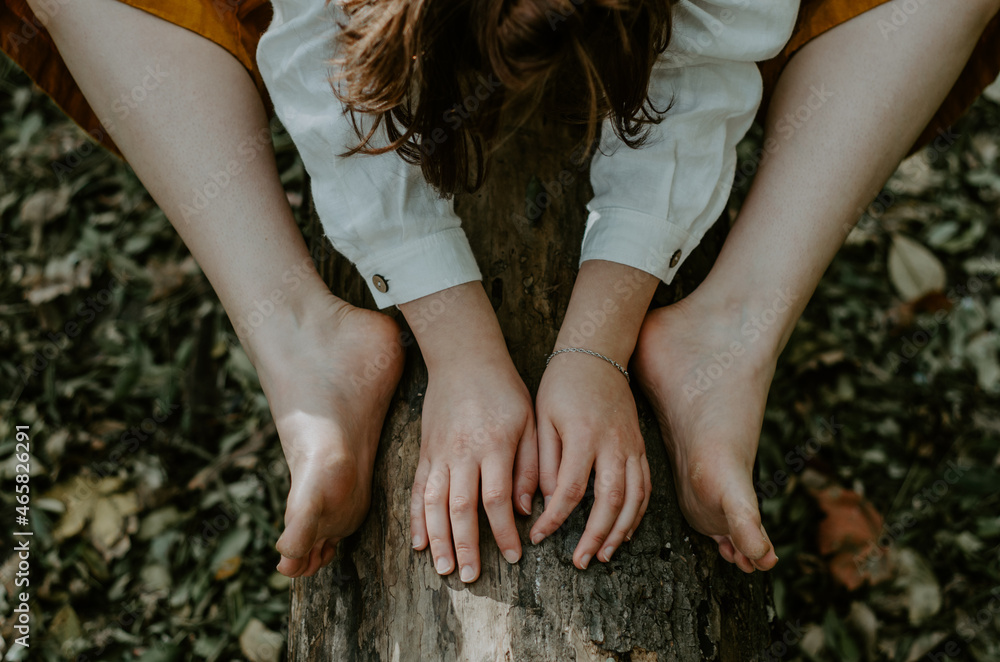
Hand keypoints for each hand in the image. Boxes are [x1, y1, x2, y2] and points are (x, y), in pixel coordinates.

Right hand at [402, 283, 537, 582]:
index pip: (496, 499)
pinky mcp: (425, 451)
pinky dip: (415, 518)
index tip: (513, 557)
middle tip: (470, 577)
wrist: (463, 358)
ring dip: (437, 539)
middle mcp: (462, 453)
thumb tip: (525, 509)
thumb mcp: (530, 421)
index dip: (503, 532)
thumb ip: (530, 465)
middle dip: (465, 546)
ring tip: (442, 569)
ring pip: (434, 503)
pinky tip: (418, 542)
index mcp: (493, 446)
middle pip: (460, 508)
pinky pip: (417, 489)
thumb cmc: (504, 389)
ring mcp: (439, 453)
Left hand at [530, 352, 650, 567]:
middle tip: (580, 560)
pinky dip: (638, 512)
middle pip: (610, 500)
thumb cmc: (562, 386)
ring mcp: (632, 446)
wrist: (595, 355)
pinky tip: (626, 530)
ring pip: (634, 497)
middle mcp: (613, 444)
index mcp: (583, 437)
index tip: (539, 536)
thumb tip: (541, 501)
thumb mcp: (543, 418)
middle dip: (596, 535)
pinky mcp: (641, 446)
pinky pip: (645, 486)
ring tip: (604, 554)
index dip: (555, 519)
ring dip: (621, 530)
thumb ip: (543, 461)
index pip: (569, 490)